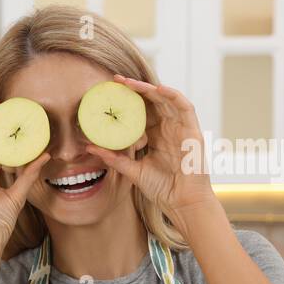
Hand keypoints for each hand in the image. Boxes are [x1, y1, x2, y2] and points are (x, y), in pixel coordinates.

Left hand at [83, 75, 218, 232]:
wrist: (181, 202)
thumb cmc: (161, 188)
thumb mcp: (132, 170)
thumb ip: (114, 158)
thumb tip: (90, 147)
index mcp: (155, 135)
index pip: (140, 112)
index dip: (126, 101)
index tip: (107, 94)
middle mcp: (168, 128)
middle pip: (152, 102)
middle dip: (134, 89)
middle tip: (115, 81)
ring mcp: (180, 128)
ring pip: (166, 100)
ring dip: (149, 88)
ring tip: (130, 83)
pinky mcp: (192, 131)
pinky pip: (184, 107)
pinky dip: (172, 96)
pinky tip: (158, 89)